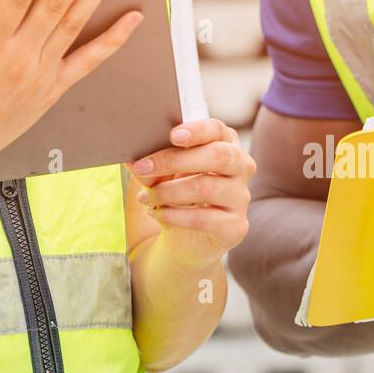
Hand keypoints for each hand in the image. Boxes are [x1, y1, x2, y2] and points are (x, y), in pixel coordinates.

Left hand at [130, 119, 255, 266]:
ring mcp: (240, 198)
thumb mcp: (160, 177)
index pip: (219, 130)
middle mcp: (241, 169)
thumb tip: (132, 157)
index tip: (173, 135)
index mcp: (225, 146)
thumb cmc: (175, 198)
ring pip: (206, 187)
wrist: (183, 242)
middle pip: (219, 155)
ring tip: (147, 197)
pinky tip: (157, 214)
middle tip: (143, 167)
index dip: (198, 130)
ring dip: (168, 192)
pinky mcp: (235, 227)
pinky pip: (204, 218)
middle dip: (175, 160)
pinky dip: (174, 215)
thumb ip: (150, 165)